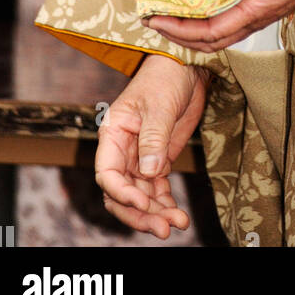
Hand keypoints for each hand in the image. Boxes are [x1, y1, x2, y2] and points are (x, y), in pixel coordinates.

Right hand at [95, 54, 209, 238]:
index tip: (143, 202)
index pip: (107, 174)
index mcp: (113, 135)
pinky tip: (178, 214)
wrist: (187, 66)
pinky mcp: (159, 160)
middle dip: (140, 213)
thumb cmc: (166, 76)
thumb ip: (154, 139)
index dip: (122, 193)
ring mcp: (141, 158)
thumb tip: (150, 173)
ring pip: (140, 195)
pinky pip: (157, 189)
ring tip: (178, 224)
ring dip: (156, 212)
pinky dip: (165, 203)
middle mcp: (123, 151)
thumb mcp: (159, 106)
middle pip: (122, 193)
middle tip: (163, 228)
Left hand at [147, 0, 294, 53]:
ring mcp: (265, 13)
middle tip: (155, 24)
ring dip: (195, 32)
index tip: (154, 19)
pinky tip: (206, 7)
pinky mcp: (270, 4)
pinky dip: (212, 21)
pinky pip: (234, 22)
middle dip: (180, 36)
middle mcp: (259, 18)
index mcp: (256, 10)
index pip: (207, 31)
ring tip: (175, 19)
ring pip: (223, 34)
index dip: (178, 29)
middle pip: (212, 41)